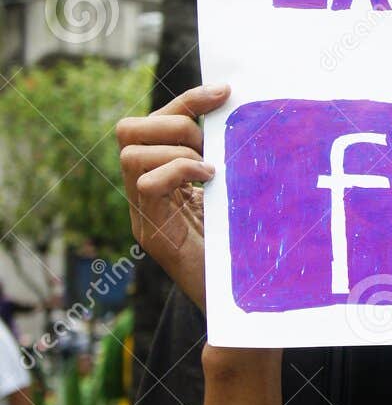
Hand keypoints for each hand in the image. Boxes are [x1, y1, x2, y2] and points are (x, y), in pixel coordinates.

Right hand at [117, 85, 228, 311]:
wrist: (246, 312)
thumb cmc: (251, 250)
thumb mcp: (241, 193)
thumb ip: (232, 160)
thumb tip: (247, 113)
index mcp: (167, 180)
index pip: (154, 122)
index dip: (186, 99)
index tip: (225, 93)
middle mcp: (148, 195)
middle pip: (129, 129)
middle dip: (174, 120)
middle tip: (211, 144)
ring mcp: (145, 215)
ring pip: (130, 151)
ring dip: (177, 149)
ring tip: (210, 169)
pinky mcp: (153, 235)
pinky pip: (145, 184)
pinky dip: (178, 171)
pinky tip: (209, 180)